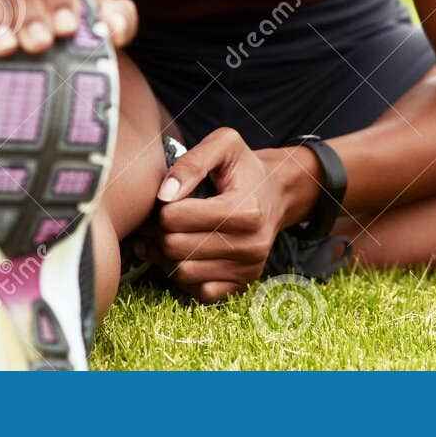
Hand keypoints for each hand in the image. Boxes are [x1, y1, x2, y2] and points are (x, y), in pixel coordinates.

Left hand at [151, 128, 319, 302]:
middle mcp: (251, 245)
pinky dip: (185, 275)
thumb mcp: (224, 144)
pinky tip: (185, 253)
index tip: (167, 199)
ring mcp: (248, 268)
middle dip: (159, 231)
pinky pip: (199, 292)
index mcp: (245, 210)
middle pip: (175, 247)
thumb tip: (164, 195)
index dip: (161, 207)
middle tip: (161, 218)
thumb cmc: (245, 168)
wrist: (276, 193)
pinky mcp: (243, 284)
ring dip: (166, 255)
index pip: (176, 218)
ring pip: (182, 273)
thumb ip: (192, 162)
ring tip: (168, 234)